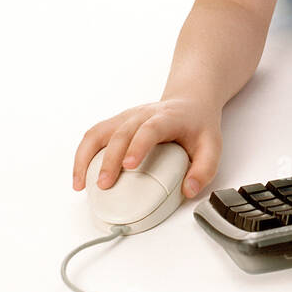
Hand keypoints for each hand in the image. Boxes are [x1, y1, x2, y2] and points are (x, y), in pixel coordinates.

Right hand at [73, 97, 222, 199]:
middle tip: (105, 185)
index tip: (130, 165)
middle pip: (120, 133)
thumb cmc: (198, 125)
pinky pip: (93, 136)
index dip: (138, 145)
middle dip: (109, 160)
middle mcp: (143, 114)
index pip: (150, 128)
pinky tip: (80, 177)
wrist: (189, 101)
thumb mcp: (212, 145)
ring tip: (81, 185)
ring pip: (99, 132)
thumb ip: (204, 169)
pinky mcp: (116, 123)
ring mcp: (126, 117)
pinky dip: (82, 155)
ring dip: (86, 157)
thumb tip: (188, 190)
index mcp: (167, 118)